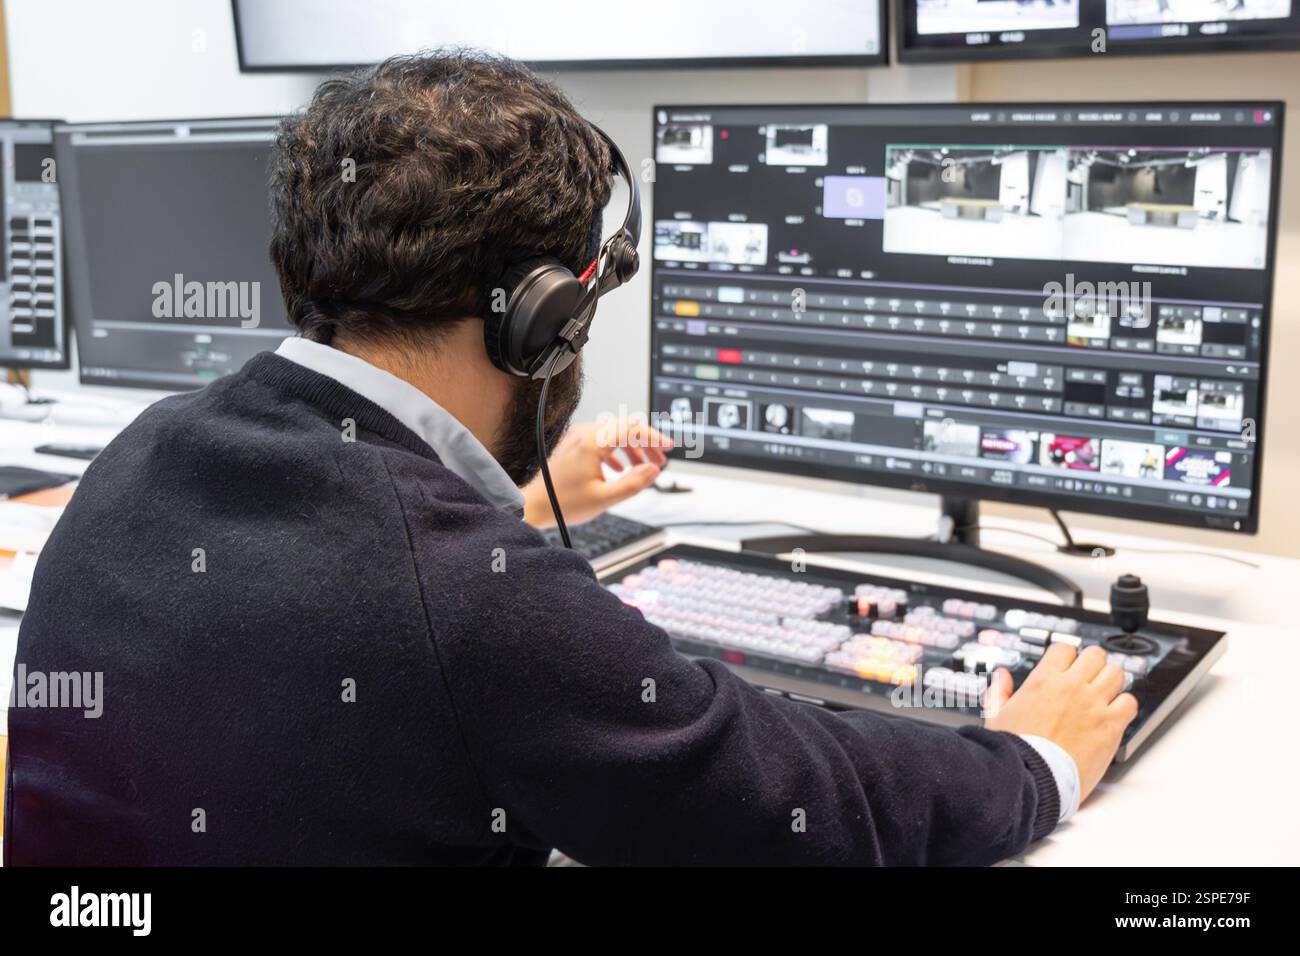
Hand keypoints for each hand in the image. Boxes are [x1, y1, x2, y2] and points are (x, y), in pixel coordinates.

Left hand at [522, 418, 672, 527]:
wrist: (533, 505)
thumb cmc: (561, 503)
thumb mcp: (605, 498)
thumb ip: (633, 483)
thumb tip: (652, 471)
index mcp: (592, 443)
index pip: (631, 429)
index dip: (653, 437)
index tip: (667, 447)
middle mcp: (584, 435)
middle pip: (624, 428)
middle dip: (646, 443)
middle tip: (659, 459)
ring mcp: (578, 438)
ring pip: (614, 434)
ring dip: (632, 448)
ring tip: (644, 467)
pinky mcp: (574, 445)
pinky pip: (602, 441)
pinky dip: (617, 451)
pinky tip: (621, 468)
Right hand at [984, 643, 1137, 803]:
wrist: (1032, 778)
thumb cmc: (1014, 750)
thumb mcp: (996, 715)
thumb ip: (999, 691)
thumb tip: (1001, 676)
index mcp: (1043, 681)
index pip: (1065, 649)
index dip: (1067, 658)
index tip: (1068, 669)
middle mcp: (1072, 687)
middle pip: (1096, 656)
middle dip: (1093, 665)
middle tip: (1089, 680)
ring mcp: (1094, 705)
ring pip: (1116, 673)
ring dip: (1111, 682)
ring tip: (1104, 696)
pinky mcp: (1110, 726)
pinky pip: (1130, 702)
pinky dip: (1124, 706)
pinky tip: (1114, 714)